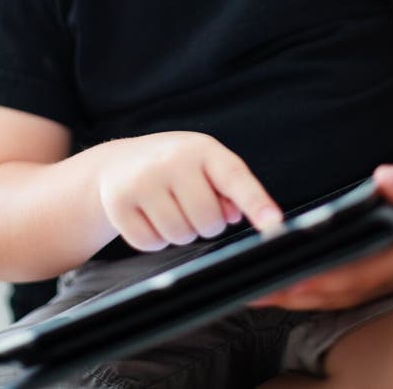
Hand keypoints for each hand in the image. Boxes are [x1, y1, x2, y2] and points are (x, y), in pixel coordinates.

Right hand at [98, 131, 281, 250]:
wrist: (118, 162)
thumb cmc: (174, 167)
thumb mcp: (204, 165)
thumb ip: (229, 189)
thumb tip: (235, 214)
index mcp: (202, 149)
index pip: (235, 178)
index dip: (256, 203)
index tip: (274, 224)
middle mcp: (172, 160)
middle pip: (208, 221)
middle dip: (205, 224)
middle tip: (190, 205)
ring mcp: (142, 180)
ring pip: (179, 235)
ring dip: (179, 232)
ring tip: (168, 208)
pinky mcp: (119, 202)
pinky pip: (150, 243)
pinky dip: (153, 240)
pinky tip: (148, 217)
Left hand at [248, 165, 392, 310]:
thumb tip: (384, 178)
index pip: (351, 276)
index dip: (318, 279)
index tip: (286, 276)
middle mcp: (381, 280)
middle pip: (330, 294)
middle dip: (290, 294)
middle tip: (251, 290)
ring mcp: (373, 282)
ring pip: (327, 297)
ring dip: (291, 295)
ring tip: (253, 289)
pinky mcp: (366, 277)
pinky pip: (330, 288)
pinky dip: (304, 288)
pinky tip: (277, 280)